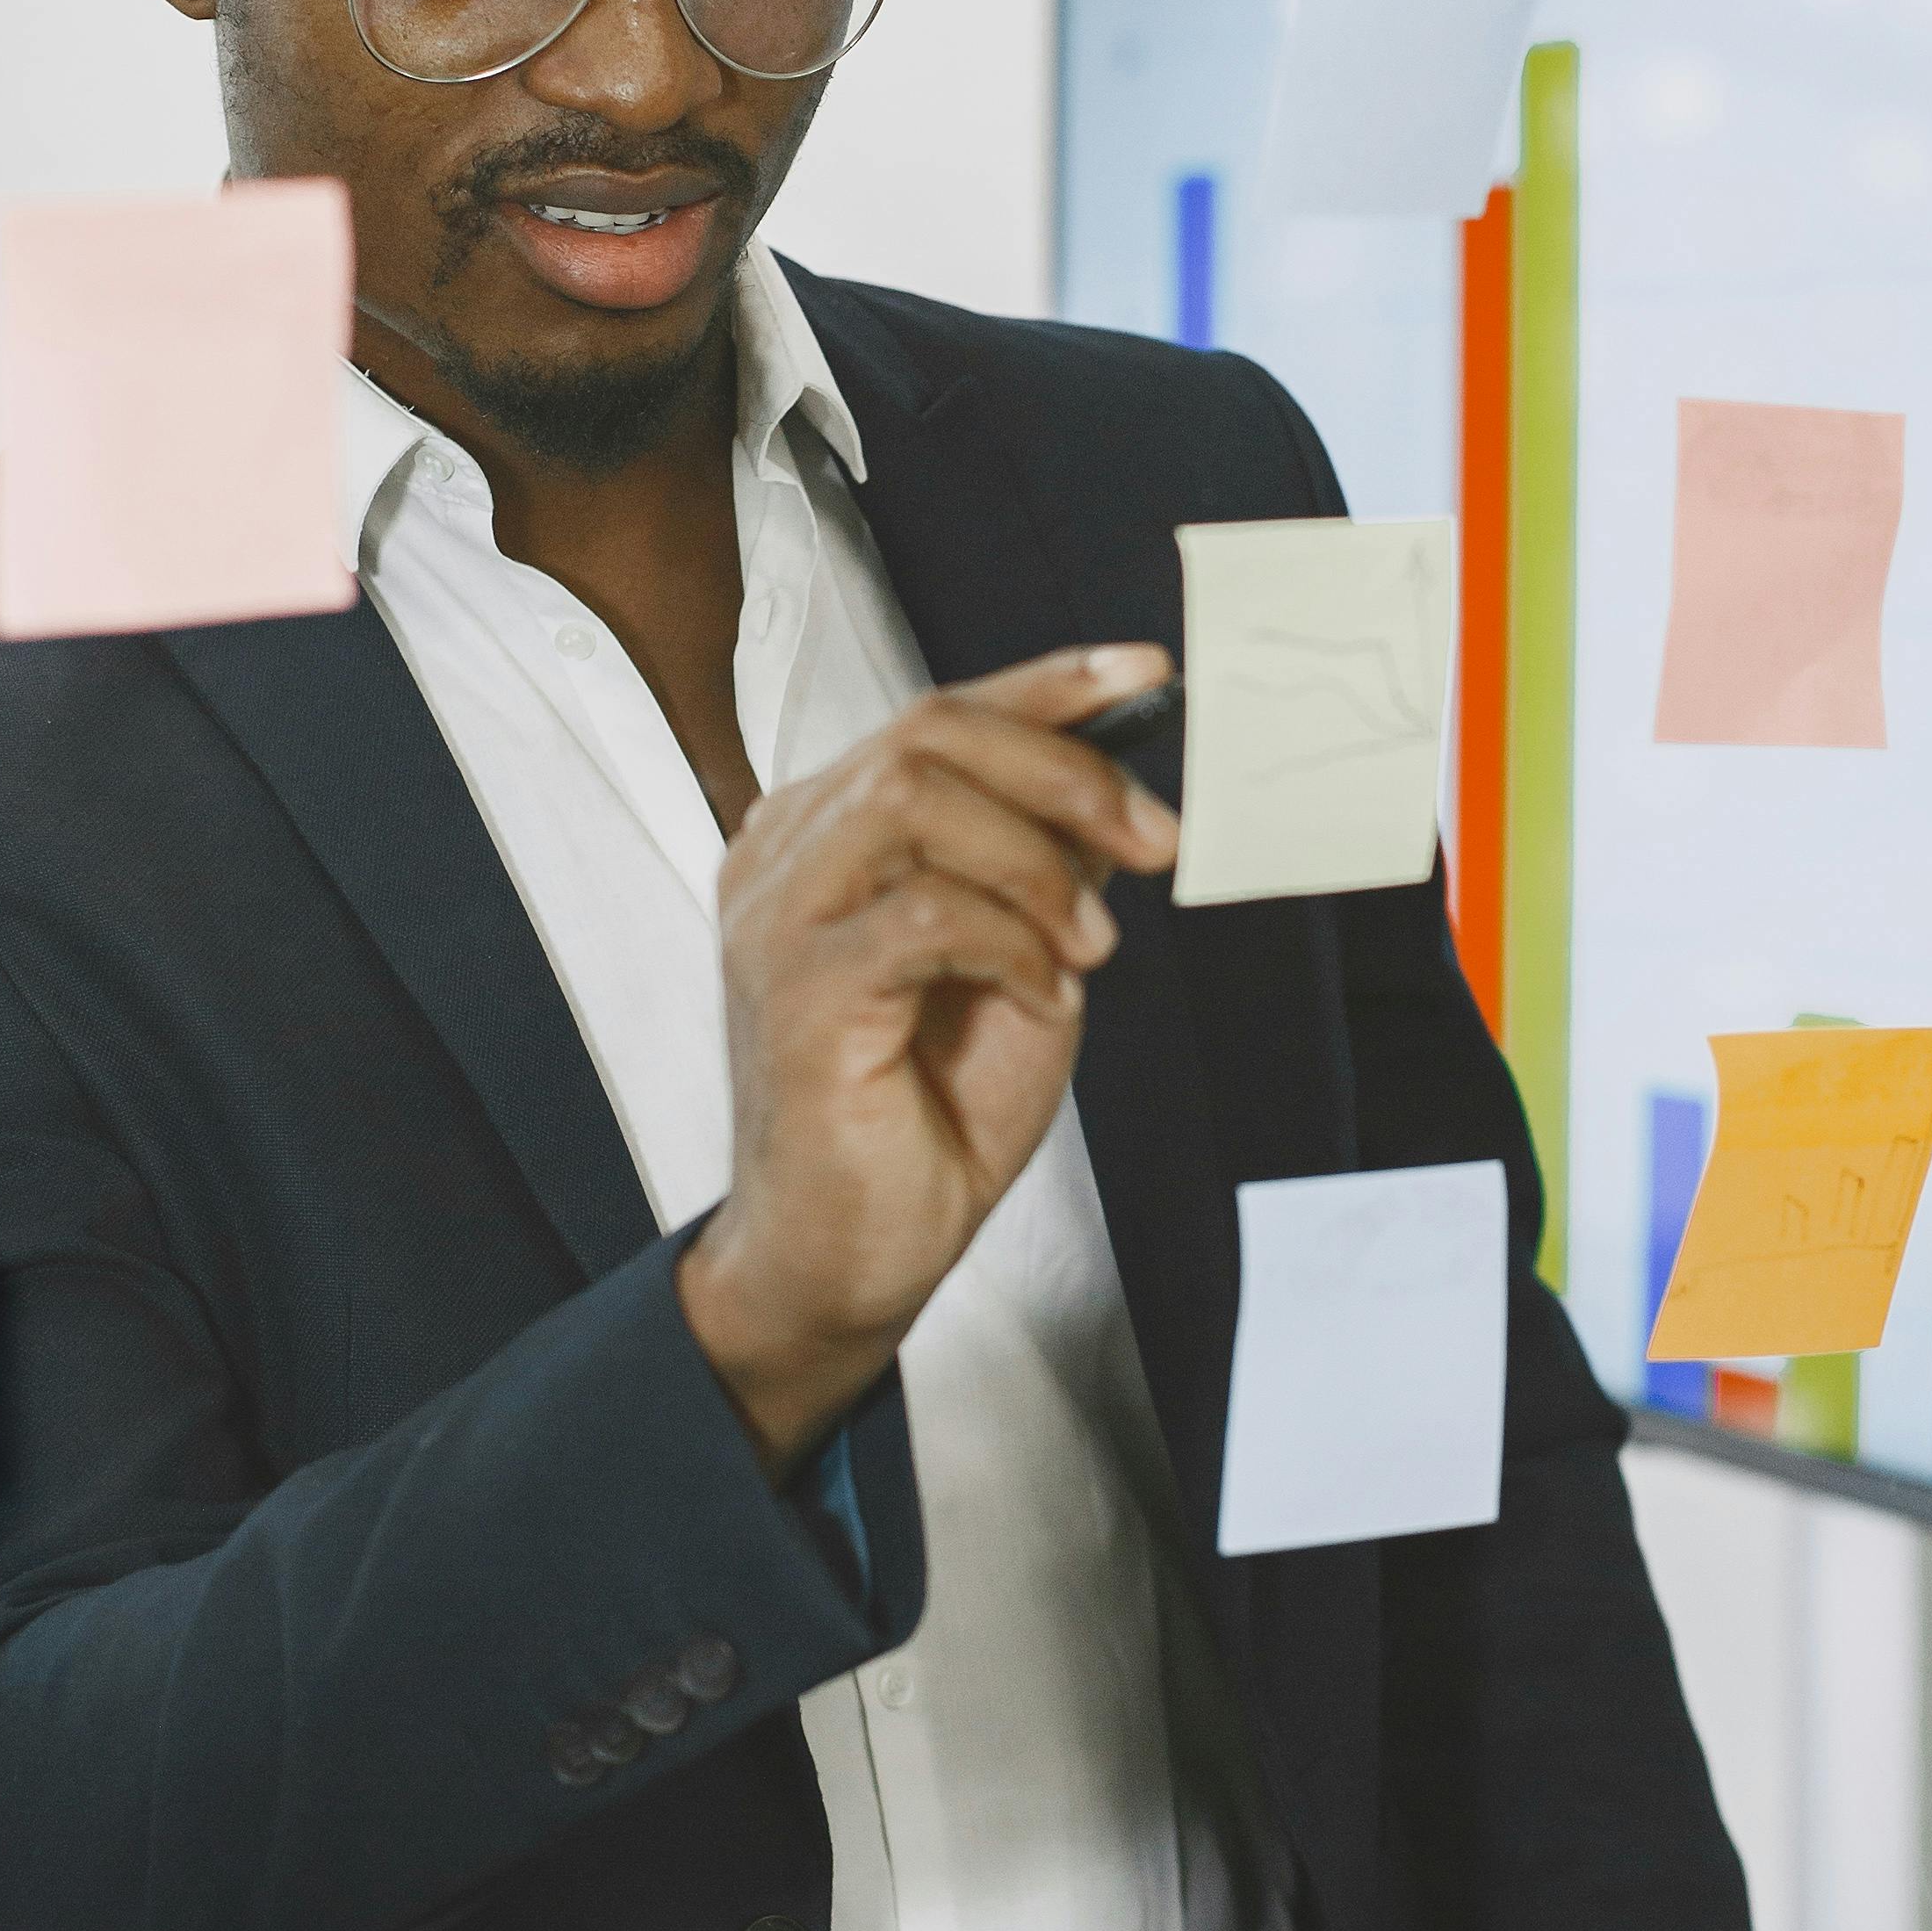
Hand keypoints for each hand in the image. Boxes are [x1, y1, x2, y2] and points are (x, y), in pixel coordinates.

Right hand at [678, 645, 1179, 1472]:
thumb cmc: (923, 1114)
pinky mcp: (795, 990)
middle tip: (1154, 841)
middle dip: (1065, 772)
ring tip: (1089, 945)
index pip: (936, 718)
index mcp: (827, 835)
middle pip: (927, 733)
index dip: (1048, 684)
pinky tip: (1042, 994)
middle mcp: (784, 857)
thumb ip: (1042, 870)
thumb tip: (1111, 787)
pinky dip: (1011, 943)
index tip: (1145, 676)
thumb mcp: (1017, 960)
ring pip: (916, 798)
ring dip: (1035, 861)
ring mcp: (776, 919)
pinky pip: (923, 913)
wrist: (854, 1254)